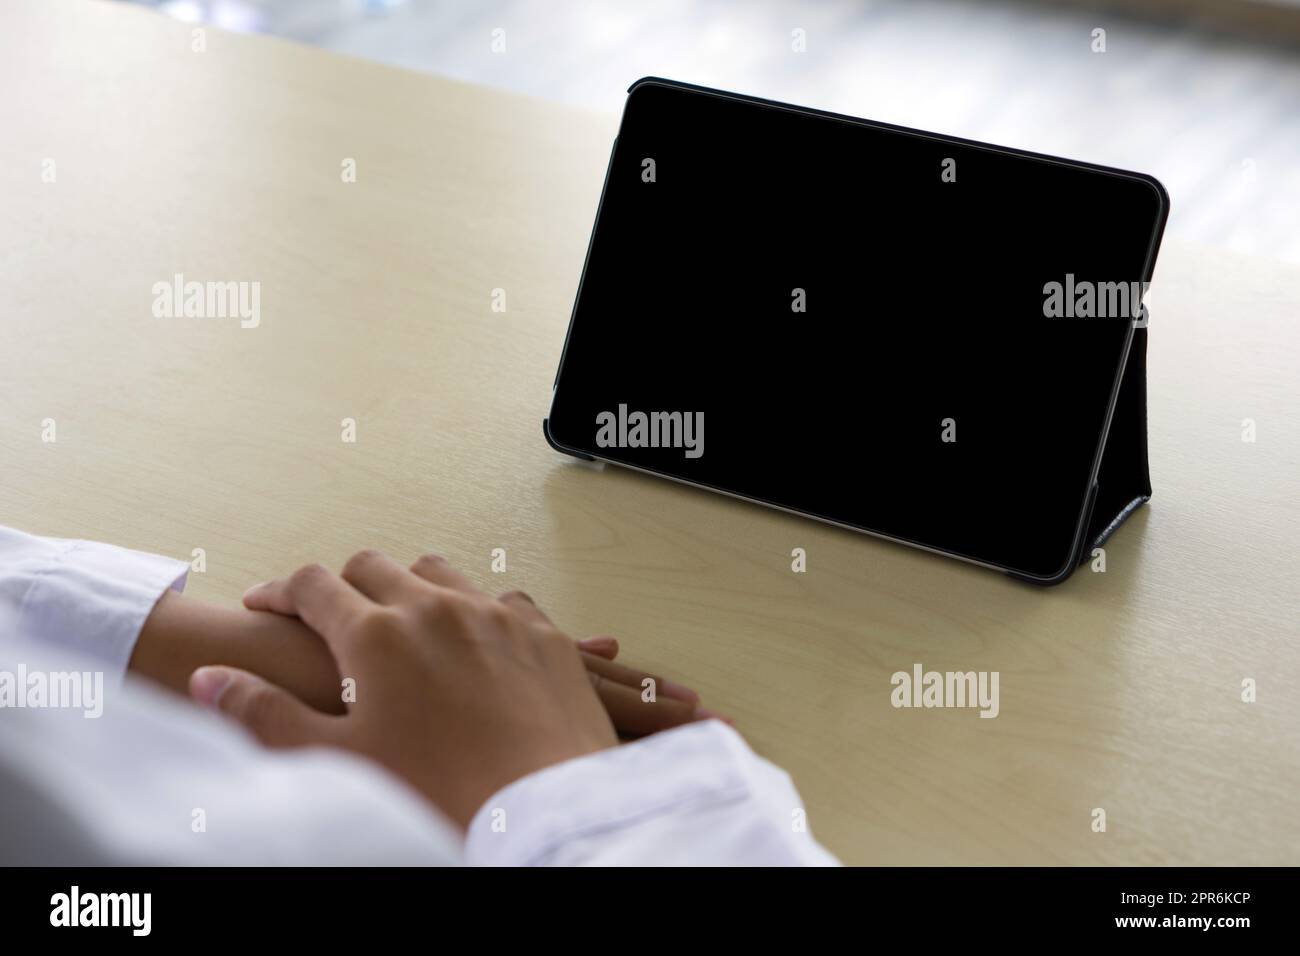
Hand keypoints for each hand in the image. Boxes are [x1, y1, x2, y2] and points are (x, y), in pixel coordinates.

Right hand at [190, 551, 621, 827]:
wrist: (544, 809)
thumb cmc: (440, 794)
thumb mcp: (336, 762)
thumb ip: (263, 715)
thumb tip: (208, 679)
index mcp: (375, 635)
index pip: (311, 585)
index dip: (280, 591)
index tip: (266, 604)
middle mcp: (436, 607)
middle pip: (374, 566)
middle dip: (342, 583)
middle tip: (329, 613)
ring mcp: (495, 613)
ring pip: (440, 571)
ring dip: (410, 585)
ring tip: (399, 618)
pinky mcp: (543, 632)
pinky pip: (501, 596)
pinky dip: (476, 607)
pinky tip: (472, 635)